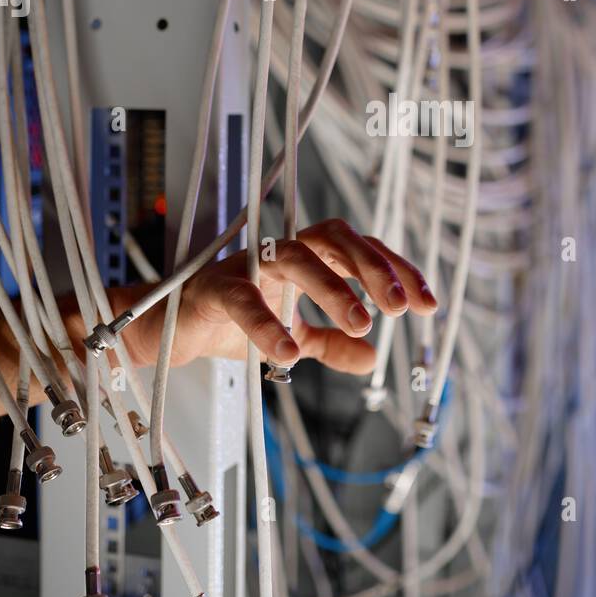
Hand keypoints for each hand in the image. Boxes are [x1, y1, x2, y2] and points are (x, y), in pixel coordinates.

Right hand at [115, 219, 436, 375]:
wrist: (169, 331)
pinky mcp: (215, 287)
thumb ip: (331, 344)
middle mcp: (281, 252)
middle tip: (399, 307)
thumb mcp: (293, 338)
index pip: (362, 250)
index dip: (398, 270)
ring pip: (295, 256)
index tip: (426, 304)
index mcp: (307, 259)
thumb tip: (371, 359)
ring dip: (332, 287)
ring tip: (360, 325)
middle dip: (374, 267)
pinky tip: (288, 353)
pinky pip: (244, 298)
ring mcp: (247, 264)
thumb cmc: (229, 322)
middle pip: (336, 237)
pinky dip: (267, 324)